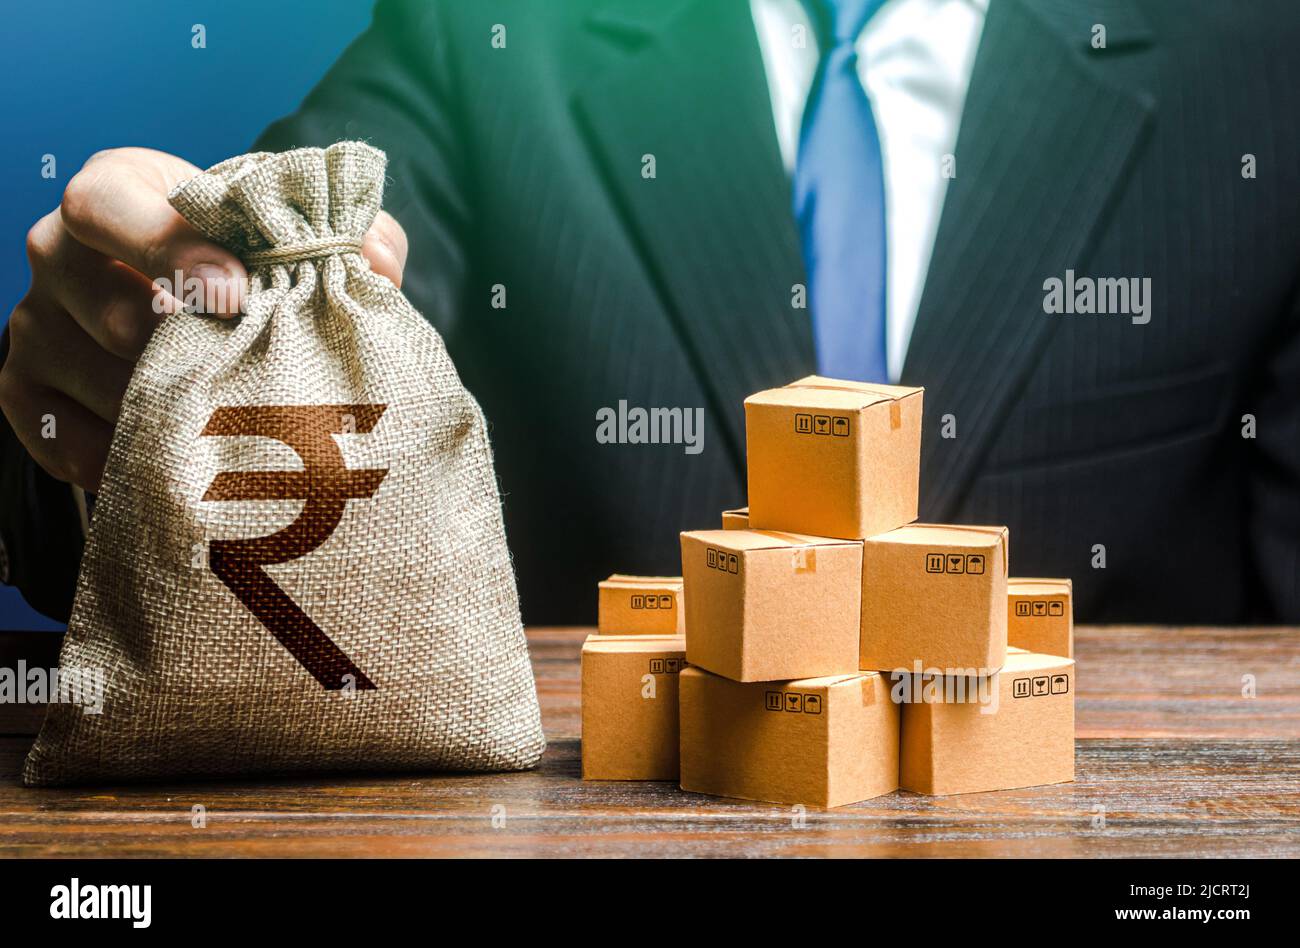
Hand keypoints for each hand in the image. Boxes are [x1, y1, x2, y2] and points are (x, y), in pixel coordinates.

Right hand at [0, 147, 407, 492]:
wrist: (198, 307)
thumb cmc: (248, 263)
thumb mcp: (298, 236)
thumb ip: (351, 238)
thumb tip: (378, 262)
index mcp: (117, 193)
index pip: (106, 205)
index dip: (167, 248)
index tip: (235, 293)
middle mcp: (60, 252)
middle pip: (100, 302)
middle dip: (180, 347)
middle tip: (246, 378)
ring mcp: (36, 323)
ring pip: (89, 375)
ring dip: (165, 408)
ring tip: (232, 427)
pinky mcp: (25, 389)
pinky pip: (58, 435)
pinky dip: (119, 457)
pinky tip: (178, 464)